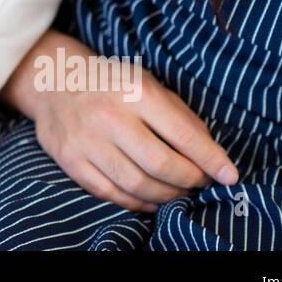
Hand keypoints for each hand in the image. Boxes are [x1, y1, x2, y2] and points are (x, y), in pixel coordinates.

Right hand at [5, 31, 238, 211]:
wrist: (52, 79)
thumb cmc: (111, 82)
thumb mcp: (147, 83)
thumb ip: (179, 116)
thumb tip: (210, 155)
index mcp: (134, 91)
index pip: (182, 134)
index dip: (211, 160)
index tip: (229, 176)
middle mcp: (109, 116)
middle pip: (161, 165)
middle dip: (190, 180)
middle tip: (200, 183)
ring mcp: (86, 141)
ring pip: (136, 185)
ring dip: (166, 196)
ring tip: (178, 192)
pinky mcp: (70, 160)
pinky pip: (110, 194)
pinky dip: (137, 203)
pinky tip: (150, 198)